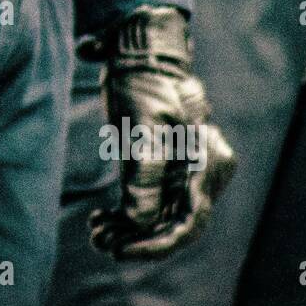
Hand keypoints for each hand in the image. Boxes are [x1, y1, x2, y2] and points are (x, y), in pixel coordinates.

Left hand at [88, 6, 235, 258]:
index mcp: (209, 161)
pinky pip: (152, 203)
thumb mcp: (142, 123)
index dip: (156, 243)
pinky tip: (103, 217)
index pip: (189, 220)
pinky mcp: (168, 169)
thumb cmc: (144, 81)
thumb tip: (140, 221)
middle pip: (175, 223)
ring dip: (129, 229)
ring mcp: (187, 171)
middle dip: (137, 237)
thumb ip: (145, 172)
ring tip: (96, 230)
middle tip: (98, 239)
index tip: (120, 250)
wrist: (139, 54)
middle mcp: (204, 171)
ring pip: (161, 217)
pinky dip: (129, 214)